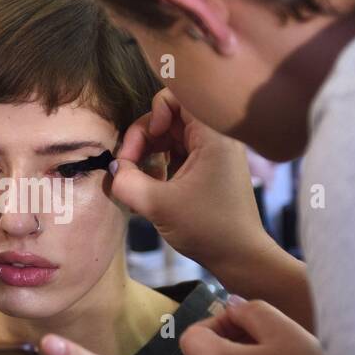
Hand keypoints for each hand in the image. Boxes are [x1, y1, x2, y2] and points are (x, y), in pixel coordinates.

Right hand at [110, 89, 267, 274]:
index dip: (155, 112)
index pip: (179, 96)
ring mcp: (212, 155)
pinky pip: (176, 154)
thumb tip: (113, 169)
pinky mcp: (207, 170)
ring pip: (169, 137)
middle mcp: (215, 139)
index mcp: (213, 136)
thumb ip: (127, 182)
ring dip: (147, 152)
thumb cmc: (209, 229)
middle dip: (143, 137)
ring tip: (136, 179)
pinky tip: (150, 187)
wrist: (241, 257)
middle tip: (128, 167)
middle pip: (169, 117)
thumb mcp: (159, 206)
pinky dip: (158, 165)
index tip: (149, 141)